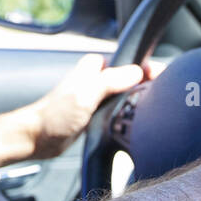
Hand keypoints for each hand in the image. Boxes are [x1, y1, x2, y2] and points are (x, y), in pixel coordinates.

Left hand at [21, 53, 154, 159]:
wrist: (38, 138)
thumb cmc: (54, 116)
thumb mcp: (85, 95)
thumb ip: (110, 81)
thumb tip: (137, 72)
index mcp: (95, 66)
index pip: (129, 62)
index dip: (147, 69)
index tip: (162, 78)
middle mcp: (98, 78)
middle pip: (132, 78)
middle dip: (147, 85)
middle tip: (161, 96)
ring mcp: (99, 96)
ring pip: (128, 94)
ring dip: (138, 101)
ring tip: (152, 109)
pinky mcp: (98, 113)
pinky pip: (121, 109)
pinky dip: (130, 114)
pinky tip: (138, 121)